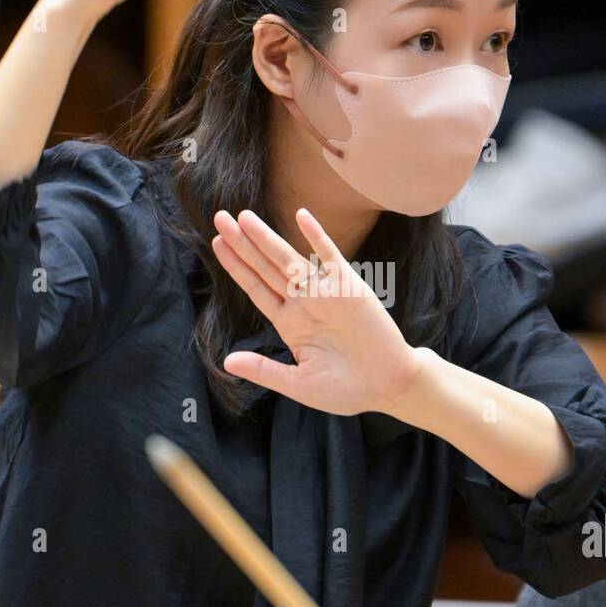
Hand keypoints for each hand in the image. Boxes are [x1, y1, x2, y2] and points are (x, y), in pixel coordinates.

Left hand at [211, 207, 423, 416]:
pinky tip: (301, 216)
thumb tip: (226, 363)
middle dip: (243, 244)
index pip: (256, 288)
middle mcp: (303, 302)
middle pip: (266, 267)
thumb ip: (263, 370)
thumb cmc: (346, 390)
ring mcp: (325, 292)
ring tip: (243, 218)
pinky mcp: (349, 287)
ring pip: (289, 259)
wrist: (389, 386)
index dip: (237, 266)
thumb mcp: (298, 384)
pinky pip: (330, 257)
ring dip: (267, 238)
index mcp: (289, 323)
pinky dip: (316, 237)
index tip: (217, 244)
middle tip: (220, 218)